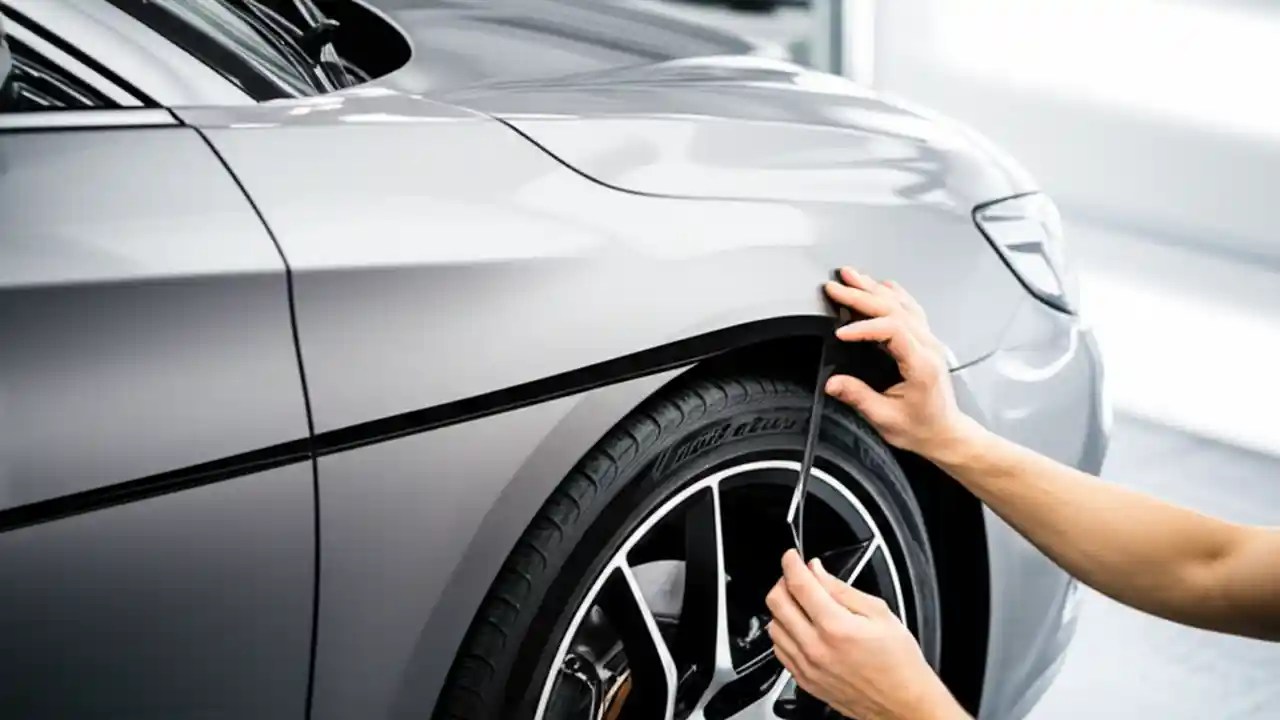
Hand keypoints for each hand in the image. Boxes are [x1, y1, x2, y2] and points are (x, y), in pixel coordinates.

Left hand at [766, 550, 968, 719]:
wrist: (902, 703)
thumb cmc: (898, 662)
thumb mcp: (879, 613)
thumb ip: (842, 589)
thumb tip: (818, 571)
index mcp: (836, 627)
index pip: (799, 584)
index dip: (791, 563)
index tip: (792, 556)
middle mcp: (815, 648)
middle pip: (776, 602)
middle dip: (783, 582)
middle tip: (797, 578)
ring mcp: (806, 666)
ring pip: (773, 626)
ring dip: (782, 609)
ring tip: (801, 604)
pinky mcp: (803, 680)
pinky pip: (779, 650)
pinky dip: (783, 633)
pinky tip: (799, 628)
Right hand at [822, 266, 982, 462]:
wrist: (944, 432)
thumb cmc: (921, 428)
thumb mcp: (885, 418)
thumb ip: (858, 397)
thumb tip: (832, 382)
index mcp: (921, 363)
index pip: (892, 330)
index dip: (864, 327)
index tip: (840, 332)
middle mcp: (928, 346)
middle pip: (893, 309)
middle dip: (860, 295)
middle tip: (835, 287)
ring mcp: (929, 340)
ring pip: (901, 303)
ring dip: (873, 288)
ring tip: (851, 276)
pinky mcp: (925, 340)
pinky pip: (910, 308)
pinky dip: (892, 294)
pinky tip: (880, 286)